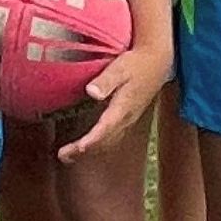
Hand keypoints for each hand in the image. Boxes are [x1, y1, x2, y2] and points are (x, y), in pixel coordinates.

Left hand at [57, 41, 171, 162]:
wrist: (158, 63)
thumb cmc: (136, 64)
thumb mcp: (120, 68)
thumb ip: (106, 80)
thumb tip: (91, 92)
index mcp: (123, 107)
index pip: (106, 128)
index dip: (92, 139)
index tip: (79, 148)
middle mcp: (126, 118)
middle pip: (105, 140)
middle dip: (84, 150)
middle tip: (63, 156)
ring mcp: (128, 120)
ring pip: (109, 141)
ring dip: (90, 150)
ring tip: (69, 156)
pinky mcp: (128, 118)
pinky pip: (112, 137)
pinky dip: (98, 144)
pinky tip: (86, 146)